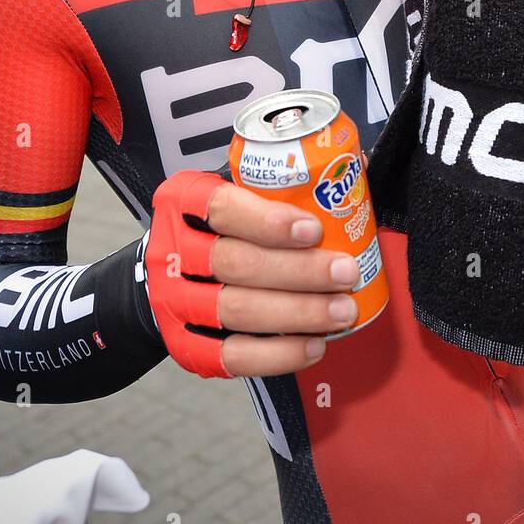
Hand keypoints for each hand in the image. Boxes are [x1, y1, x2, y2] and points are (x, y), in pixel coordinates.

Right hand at [147, 153, 370, 377]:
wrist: (170, 276)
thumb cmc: (221, 228)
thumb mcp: (237, 192)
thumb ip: (282, 184)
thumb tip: (353, 168)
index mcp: (184, 202)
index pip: (223, 208)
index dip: (268, 221)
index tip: (313, 230)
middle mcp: (172, 251)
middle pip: (236, 263)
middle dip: (299, 271)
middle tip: (345, 273)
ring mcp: (175, 302)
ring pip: (236, 310)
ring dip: (298, 313)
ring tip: (342, 311)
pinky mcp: (186, 346)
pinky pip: (233, 356)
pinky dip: (278, 354)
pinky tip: (314, 345)